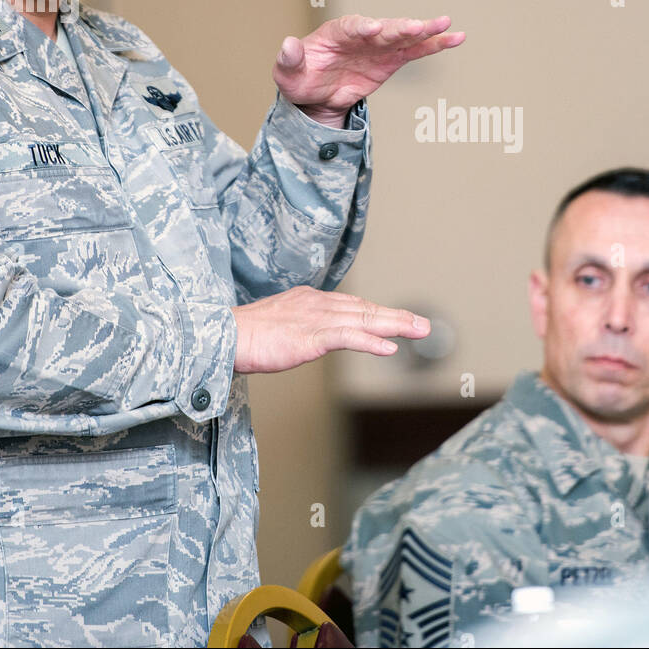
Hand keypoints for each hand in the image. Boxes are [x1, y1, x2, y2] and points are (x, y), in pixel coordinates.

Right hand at [231, 286, 429, 373]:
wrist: (223, 336)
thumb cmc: (245, 336)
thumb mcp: (280, 325)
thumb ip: (301, 328)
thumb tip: (311, 337)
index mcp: (310, 300)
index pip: (353, 306)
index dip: (379, 313)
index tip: (399, 319)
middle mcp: (317, 304)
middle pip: (365, 309)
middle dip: (397, 317)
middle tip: (424, 324)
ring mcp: (315, 318)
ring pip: (363, 319)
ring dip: (395, 325)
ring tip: (418, 330)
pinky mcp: (310, 336)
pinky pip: (348, 337)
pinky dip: (371, 341)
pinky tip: (389, 348)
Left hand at [273, 15, 465, 127]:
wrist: (317, 94)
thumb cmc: (300, 78)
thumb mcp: (287, 74)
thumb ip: (288, 60)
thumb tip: (287, 44)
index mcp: (334, 33)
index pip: (350, 27)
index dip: (361, 27)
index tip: (373, 28)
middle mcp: (361, 34)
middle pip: (383, 29)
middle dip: (399, 28)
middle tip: (416, 27)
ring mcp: (379, 46)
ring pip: (404, 36)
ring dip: (425, 31)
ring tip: (446, 25)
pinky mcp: (392, 59)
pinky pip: (416, 51)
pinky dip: (435, 45)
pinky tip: (455, 38)